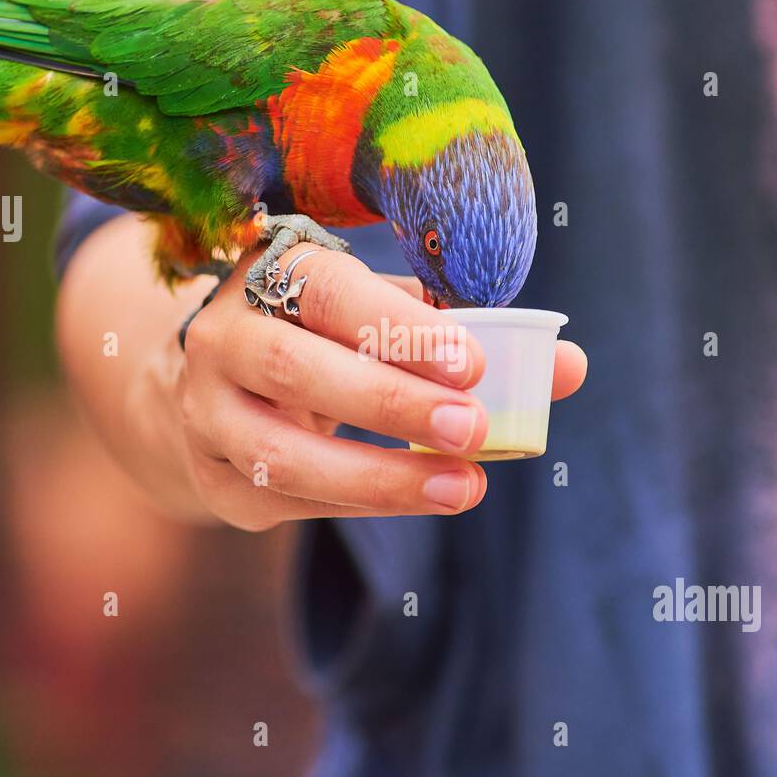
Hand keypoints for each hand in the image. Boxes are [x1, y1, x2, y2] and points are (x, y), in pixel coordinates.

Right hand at [177, 243, 586, 530]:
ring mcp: (208, 415)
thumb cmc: (325, 336)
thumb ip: (467, 335)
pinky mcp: (218, 480)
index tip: (472, 362)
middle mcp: (223, 339)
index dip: (399, 327)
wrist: (219, 388)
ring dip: (382, 477)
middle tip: (475, 428)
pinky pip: (291, 500)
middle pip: (296, 369)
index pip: (329, 294)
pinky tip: (424, 496)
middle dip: (392, 402)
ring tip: (465, 486)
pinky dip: (362, 501)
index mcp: (270, 274)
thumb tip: (568, 366)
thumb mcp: (384, 315)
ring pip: (284, 454)